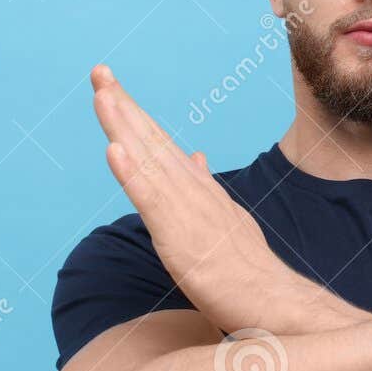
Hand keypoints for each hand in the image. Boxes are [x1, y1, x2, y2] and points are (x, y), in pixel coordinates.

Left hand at [88, 64, 305, 333]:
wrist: (273, 299)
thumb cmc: (247, 269)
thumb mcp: (224, 219)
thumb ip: (204, 187)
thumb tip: (194, 156)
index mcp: (198, 189)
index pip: (161, 144)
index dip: (135, 114)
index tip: (110, 86)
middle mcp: (192, 191)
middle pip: (152, 140)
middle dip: (123, 105)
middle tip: (98, 71)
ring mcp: (187, 210)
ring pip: (149, 161)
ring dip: (124, 126)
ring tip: (103, 94)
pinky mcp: (180, 236)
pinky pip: (151, 200)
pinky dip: (131, 172)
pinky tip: (114, 149)